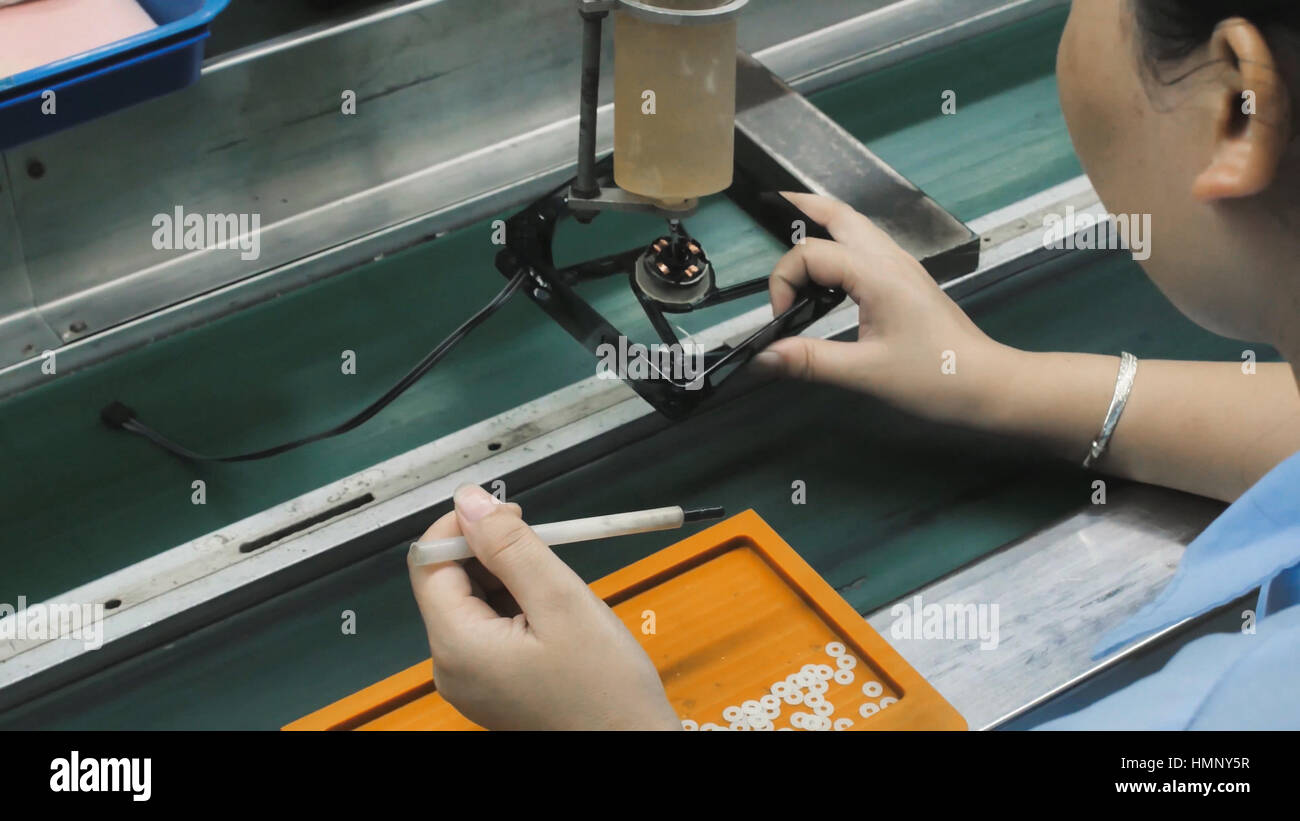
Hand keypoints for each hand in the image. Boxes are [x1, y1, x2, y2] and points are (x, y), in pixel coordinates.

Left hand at [407, 484, 680, 730]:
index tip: (508, 512)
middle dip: (492, 552)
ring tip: (557, 592)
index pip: (429, 562)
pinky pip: (490, 628)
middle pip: (449, 581)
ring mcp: (470, 678)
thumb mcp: (561, 600)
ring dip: (510, 578)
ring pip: (473, 601)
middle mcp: (451, 665)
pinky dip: (517, 606)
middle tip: (545, 547)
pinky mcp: (492, 684)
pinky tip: (553, 614)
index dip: (463, 526)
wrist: (630, 748)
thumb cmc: (605, 691)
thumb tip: (470, 501)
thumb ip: (510, 545)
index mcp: (457, 645)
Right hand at [756, 192, 1019, 427]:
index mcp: (878, 275)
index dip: (783, 281)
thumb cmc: (935, 377)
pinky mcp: (907, 281)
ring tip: (792, 232)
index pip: (811, 254)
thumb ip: (809, 362)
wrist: (988, 383)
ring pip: (856, 226)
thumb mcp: (866, 373)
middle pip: (839, 214)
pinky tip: (828, 272)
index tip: (781, 319)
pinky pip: (867, 246)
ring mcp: (902, 267)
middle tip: (768, 210)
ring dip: (822, 224)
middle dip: (802, 208)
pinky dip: (839, 244)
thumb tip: (762, 358)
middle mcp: (890, 260)